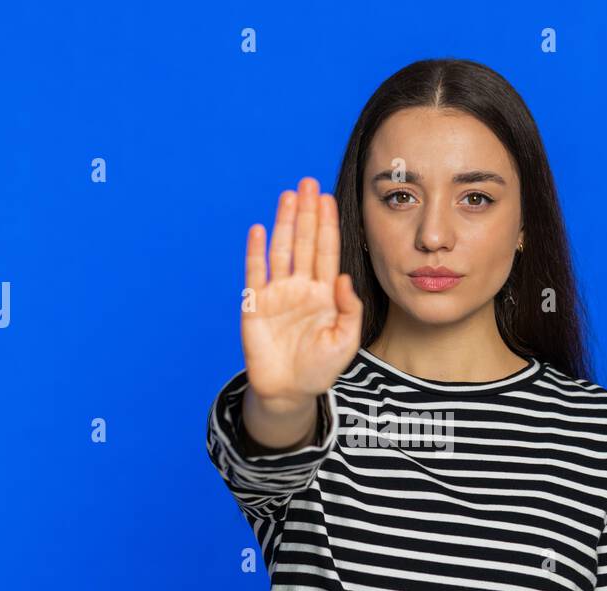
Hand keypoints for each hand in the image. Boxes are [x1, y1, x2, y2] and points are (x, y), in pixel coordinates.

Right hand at [241, 177, 362, 408]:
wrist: (289, 391)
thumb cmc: (320, 368)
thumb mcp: (346, 342)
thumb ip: (350, 310)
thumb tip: (345, 279)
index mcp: (325, 293)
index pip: (327, 252)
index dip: (328, 226)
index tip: (328, 199)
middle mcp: (301, 287)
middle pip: (305, 243)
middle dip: (306, 213)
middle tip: (307, 183)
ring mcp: (278, 293)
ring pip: (281, 250)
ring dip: (284, 223)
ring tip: (288, 196)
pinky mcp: (256, 304)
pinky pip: (255, 273)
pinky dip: (256, 252)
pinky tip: (258, 230)